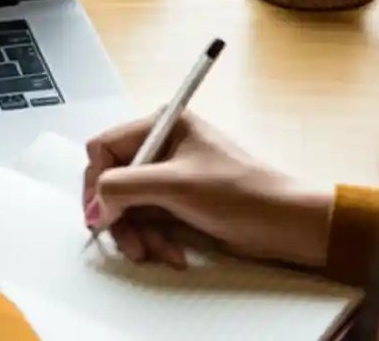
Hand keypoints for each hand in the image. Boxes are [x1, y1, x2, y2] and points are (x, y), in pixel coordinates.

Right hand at [82, 112, 333, 268]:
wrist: (285, 224)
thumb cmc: (241, 192)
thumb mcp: (176, 185)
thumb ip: (124, 188)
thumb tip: (93, 206)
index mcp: (162, 125)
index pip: (105, 148)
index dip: (98, 183)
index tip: (101, 214)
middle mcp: (161, 146)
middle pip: (113, 181)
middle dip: (120, 216)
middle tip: (129, 243)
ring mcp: (169, 176)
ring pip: (128, 207)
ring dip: (138, 234)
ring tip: (156, 253)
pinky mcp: (177, 202)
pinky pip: (147, 221)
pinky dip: (155, 240)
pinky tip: (174, 253)